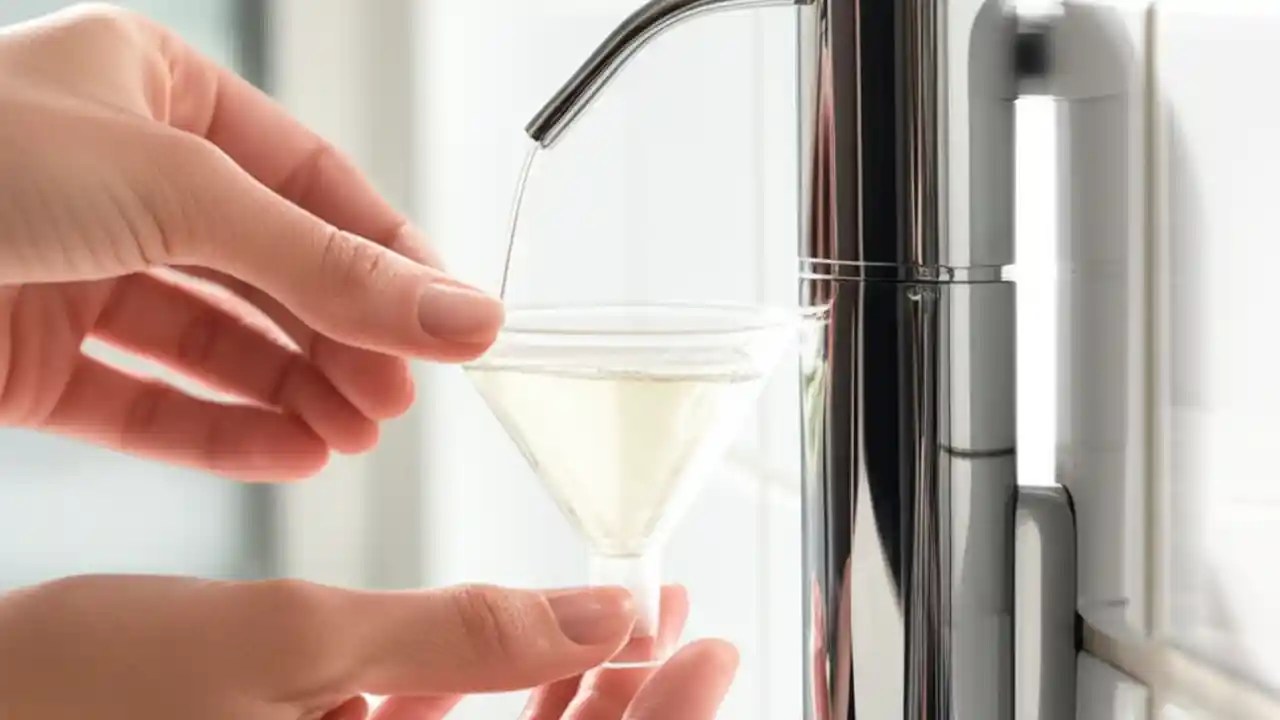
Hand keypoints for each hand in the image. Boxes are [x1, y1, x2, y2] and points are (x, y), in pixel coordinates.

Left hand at [0, 5, 503, 479]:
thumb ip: (329, 267)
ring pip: (215, 341)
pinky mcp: (33, 357)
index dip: (389, 256)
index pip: (311, 183)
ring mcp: (77, 267)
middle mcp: (121, 177)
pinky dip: (222, 432)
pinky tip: (292, 453)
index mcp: (156, 91)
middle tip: (402, 397)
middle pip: (270, 269)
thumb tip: (463, 314)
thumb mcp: (184, 192)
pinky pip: (148, 399)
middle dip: (341, 337)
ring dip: (294, 391)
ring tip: (357, 434)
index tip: (454, 324)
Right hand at [0, 576, 736, 718]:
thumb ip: (463, 635)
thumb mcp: (293, 647)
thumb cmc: (85, 695)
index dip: (659, 716)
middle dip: (623, 697)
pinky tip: (498, 643)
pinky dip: (475, 697)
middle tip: (677, 620)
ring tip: (615, 614)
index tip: (712, 644)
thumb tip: (607, 610)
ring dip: (557, 688)